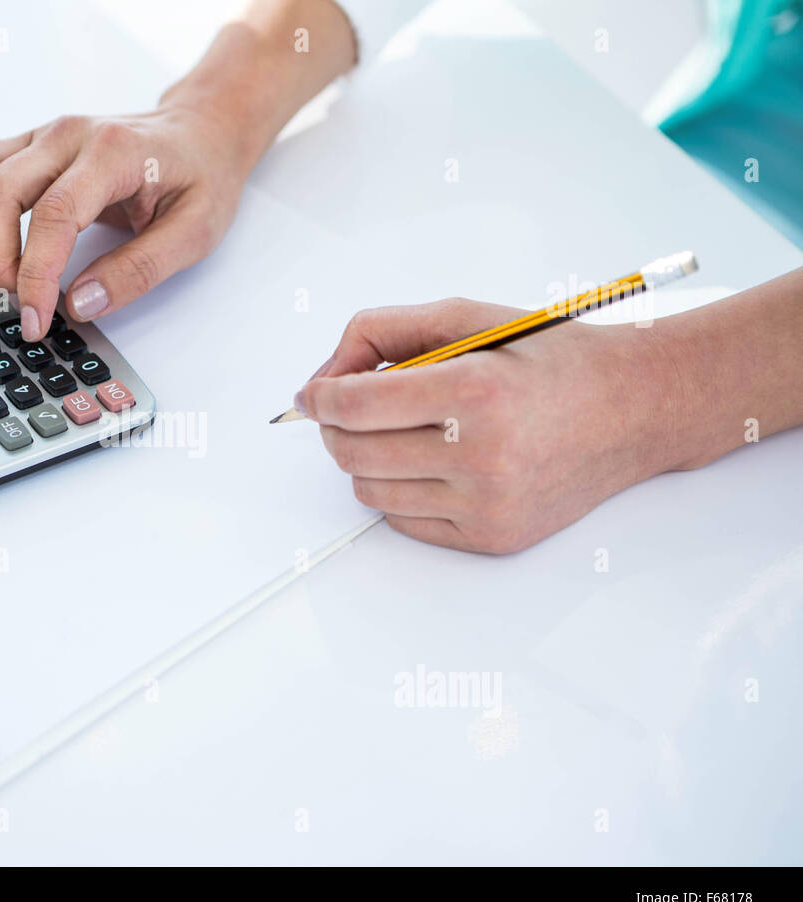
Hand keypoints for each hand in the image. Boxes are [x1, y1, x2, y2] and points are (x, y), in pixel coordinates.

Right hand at [0, 106, 248, 339]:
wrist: (201, 130)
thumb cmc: (201, 177)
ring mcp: (39, 136)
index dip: (36, 274)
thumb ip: (140, 270)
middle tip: (21, 307)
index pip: (54, 214)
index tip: (36, 319)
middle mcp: (67, 135)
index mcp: (113, 152)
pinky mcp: (24, 145)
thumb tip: (80, 304)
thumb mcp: (196, 232)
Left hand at [294, 299, 688, 553]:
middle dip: (337, 428)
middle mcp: (482, 455)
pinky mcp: (492, 538)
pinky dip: (401, 490)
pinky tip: (434, 462)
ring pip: (370, 490)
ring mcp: (488, 504)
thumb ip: (384, 333)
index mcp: (475, 391)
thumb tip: (323, 380)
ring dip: (369, 458)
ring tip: (406, 430)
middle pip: (352, 452)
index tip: (311, 395)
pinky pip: (403, 521)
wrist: (634, 409)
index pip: (355, 406)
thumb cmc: (551, 359)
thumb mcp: (469, 318)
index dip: (319, 398)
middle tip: (351, 410)